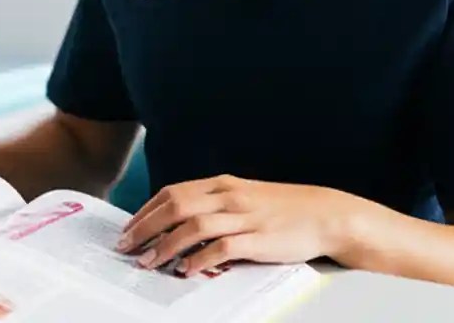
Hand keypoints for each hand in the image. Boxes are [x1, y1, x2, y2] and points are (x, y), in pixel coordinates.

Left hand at [114, 174, 358, 276]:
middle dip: (145, 227)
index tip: (128, 228)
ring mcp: (244, 216)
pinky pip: (221, 248)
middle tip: (126, 246)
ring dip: (165, 245)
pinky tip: (186, 270)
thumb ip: (215, 205)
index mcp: (223, 184)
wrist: (327, 214)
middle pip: (175, 205)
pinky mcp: (258, 238)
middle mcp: (229, 196)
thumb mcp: (245, 198)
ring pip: (193, 225)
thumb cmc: (284, 209)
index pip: (173, 192)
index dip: (146, 211)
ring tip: (147, 262)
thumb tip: (180, 222)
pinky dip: (199, 258)